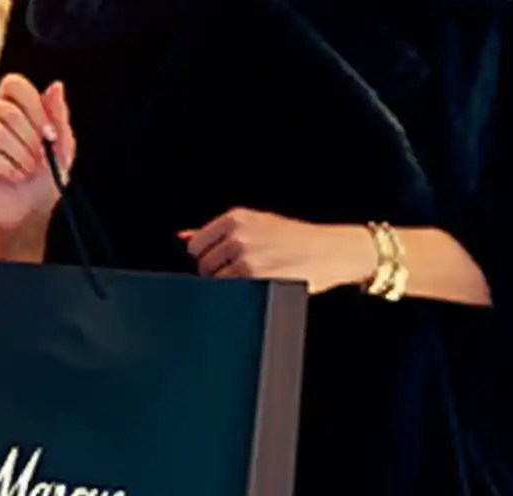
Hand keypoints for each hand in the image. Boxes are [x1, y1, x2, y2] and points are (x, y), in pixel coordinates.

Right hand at [0, 74, 75, 243]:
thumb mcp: (62, 146)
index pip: (14, 84)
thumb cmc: (46, 174)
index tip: (49, 134)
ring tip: (27, 169)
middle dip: (28, 137)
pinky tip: (11, 173)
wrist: (31, 207)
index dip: (33, 107)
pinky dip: (0, 164)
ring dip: (16, 154)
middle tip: (39, 158)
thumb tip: (55, 86)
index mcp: (14, 104)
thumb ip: (59, 116)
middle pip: (3, 107)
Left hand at [181, 209, 374, 293]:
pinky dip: (239, 295)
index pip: (197, 245)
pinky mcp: (255, 280)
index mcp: (236, 218)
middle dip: (219, 272)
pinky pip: (229, 294)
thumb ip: (219, 232)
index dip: (209, 256)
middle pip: (203, 266)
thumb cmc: (296, 238)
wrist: (329, 251)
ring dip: (229, 285)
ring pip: (215, 282)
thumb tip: (183, 237)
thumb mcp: (258, 224)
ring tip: (256, 278)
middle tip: (246, 270)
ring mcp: (246, 259)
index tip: (226, 260)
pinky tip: (259, 287)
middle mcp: (238, 235)